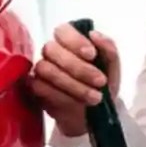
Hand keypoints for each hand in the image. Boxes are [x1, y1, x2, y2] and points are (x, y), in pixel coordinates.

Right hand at [28, 22, 120, 136]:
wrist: (92, 116)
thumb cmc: (100, 86)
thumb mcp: (111, 69)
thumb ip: (108, 50)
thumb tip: (94, 35)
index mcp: (69, 42)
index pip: (63, 30)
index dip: (75, 41)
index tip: (92, 55)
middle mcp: (52, 53)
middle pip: (52, 49)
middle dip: (78, 67)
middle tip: (100, 81)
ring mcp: (40, 70)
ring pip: (46, 69)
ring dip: (72, 84)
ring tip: (94, 97)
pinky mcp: (34, 88)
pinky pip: (39, 87)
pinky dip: (60, 96)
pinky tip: (76, 102)